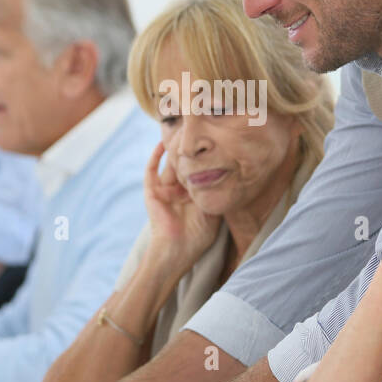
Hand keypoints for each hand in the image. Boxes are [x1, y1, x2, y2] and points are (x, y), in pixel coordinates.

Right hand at [142, 142, 220, 272]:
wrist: (177, 251)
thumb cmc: (197, 237)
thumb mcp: (213, 211)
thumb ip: (217, 194)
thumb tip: (230, 175)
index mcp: (192, 196)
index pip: (198, 171)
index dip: (204, 157)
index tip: (214, 142)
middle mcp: (178, 191)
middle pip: (183, 164)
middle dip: (190, 150)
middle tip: (199, 129)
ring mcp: (164, 191)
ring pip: (169, 164)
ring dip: (175, 149)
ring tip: (183, 130)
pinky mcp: (152, 192)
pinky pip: (151, 170)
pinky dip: (155, 156)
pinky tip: (163, 143)